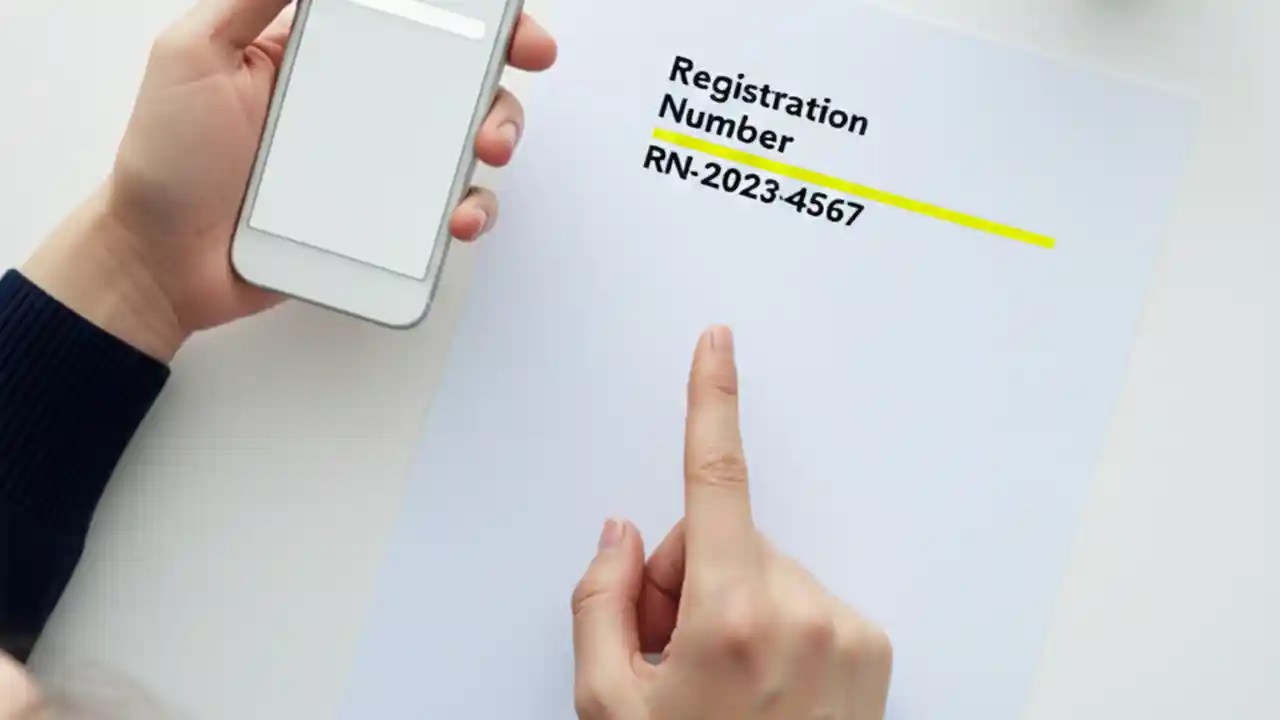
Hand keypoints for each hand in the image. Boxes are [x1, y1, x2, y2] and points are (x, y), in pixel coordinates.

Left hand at [22, 0, 556, 361]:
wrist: (158, 261)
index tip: (506, 20)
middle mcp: (359, 106)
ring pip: (463, 143)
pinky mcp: (381, 224)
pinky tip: (457, 219)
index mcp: (322, 55)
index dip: (466, 17)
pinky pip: (442, 211)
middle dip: (501, 72)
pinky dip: (468, 211)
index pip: (408, 19)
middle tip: (524, 69)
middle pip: (456, 78)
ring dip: (500, 135)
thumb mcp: (194, 53)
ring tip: (489, 151)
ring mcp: (375, 168)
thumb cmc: (166, 159)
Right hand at [571, 326, 892, 719]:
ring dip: (730, 609)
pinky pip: (804, 601)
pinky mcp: (874, 648)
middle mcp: (805, 611)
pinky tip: (759, 689)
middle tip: (669, 656)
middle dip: (685, 582)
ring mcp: (848, 630)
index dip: (711, 401)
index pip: (715, 480)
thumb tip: (621, 536)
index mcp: (735, 617)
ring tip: (718, 686)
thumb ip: (601, 601)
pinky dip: (775, 629)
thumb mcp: (609, 708)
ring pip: (763, 571)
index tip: (718, 344)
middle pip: (721, 540)